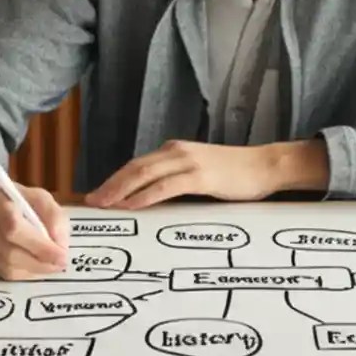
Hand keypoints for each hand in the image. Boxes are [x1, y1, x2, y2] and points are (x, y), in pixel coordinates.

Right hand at [0, 177, 70, 280]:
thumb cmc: (12, 199)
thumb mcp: (37, 196)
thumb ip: (53, 216)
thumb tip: (60, 244)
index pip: (13, 226)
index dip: (39, 245)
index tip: (61, 253)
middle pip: (10, 252)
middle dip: (40, 260)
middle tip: (61, 263)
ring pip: (6, 266)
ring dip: (34, 269)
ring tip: (52, 265)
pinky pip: (1, 273)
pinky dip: (23, 273)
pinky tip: (34, 267)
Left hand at [84, 140, 280, 209]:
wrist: (264, 166)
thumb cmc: (235, 173)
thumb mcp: (199, 172)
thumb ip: (177, 178)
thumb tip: (152, 197)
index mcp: (175, 150)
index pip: (137, 164)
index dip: (115, 179)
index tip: (98, 194)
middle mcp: (177, 151)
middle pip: (134, 167)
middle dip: (110, 185)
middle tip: (91, 202)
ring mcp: (189, 162)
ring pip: (145, 174)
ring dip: (121, 190)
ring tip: (104, 204)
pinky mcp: (201, 176)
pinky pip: (166, 186)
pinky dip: (145, 195)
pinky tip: (132, 205)